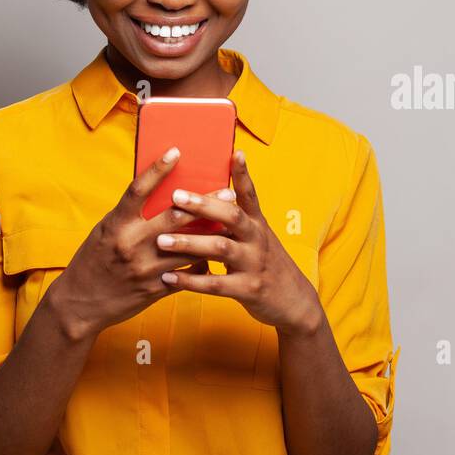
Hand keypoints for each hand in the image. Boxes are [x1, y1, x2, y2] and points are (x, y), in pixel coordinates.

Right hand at [48, 146, 210, 340]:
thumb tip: (162, 194)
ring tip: (232, 222)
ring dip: (212, 234)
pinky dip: (202, 264)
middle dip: (205, 203)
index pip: (138, 190)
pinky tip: (215, 256)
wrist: (79, 305)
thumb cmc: (94, 261)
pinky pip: (187, 273)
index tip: (177, 151)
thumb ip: (131, 217)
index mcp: (116, 225)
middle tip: (228, 191)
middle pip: (175, 217)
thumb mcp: (105, 233)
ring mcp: (145, 268)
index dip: (157, 169)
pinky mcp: (155, 289)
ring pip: (189, 247)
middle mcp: (131, 244)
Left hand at [155, 149, 322, 337]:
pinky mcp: (249, 289)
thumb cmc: (266, 264)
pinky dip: (191, 281)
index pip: (250, 194)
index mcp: (258, 224)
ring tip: (161, 240)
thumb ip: (237, 221)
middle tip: (175, 196)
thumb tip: (211, 198)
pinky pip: (216, 284)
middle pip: (231, 216)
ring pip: (220, 248)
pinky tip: (169, 277)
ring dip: (189, 243)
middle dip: (203, 205)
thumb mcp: (259, 238)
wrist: (294, 301)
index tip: (234, 153)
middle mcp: (257, 239)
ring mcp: (254, 264)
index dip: (243, 174)